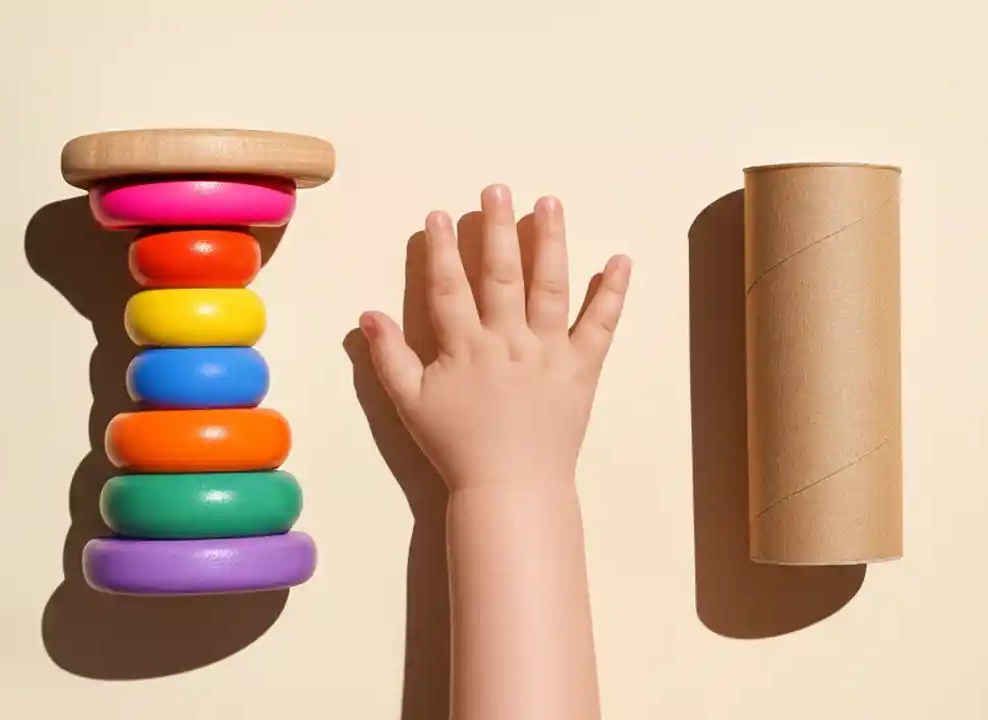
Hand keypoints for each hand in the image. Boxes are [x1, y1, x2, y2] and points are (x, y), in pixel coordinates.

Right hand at [358, 184, 630, 489]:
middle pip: (502, 275)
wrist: (511, 487)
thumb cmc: (457, 446)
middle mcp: (509, 341)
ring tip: (549, 202)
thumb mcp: (411, 403)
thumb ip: (388, 357)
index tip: (440, 214)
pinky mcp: (582, 368)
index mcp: (466, 348)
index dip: (443, 251)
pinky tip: (620, 259)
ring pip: (551, 287)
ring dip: (551, 242)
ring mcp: (549, 352)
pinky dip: (612, 293)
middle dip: (499, 228)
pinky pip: (600, 326)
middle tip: (498, 188)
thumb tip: (367, 314)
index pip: (450, 288)